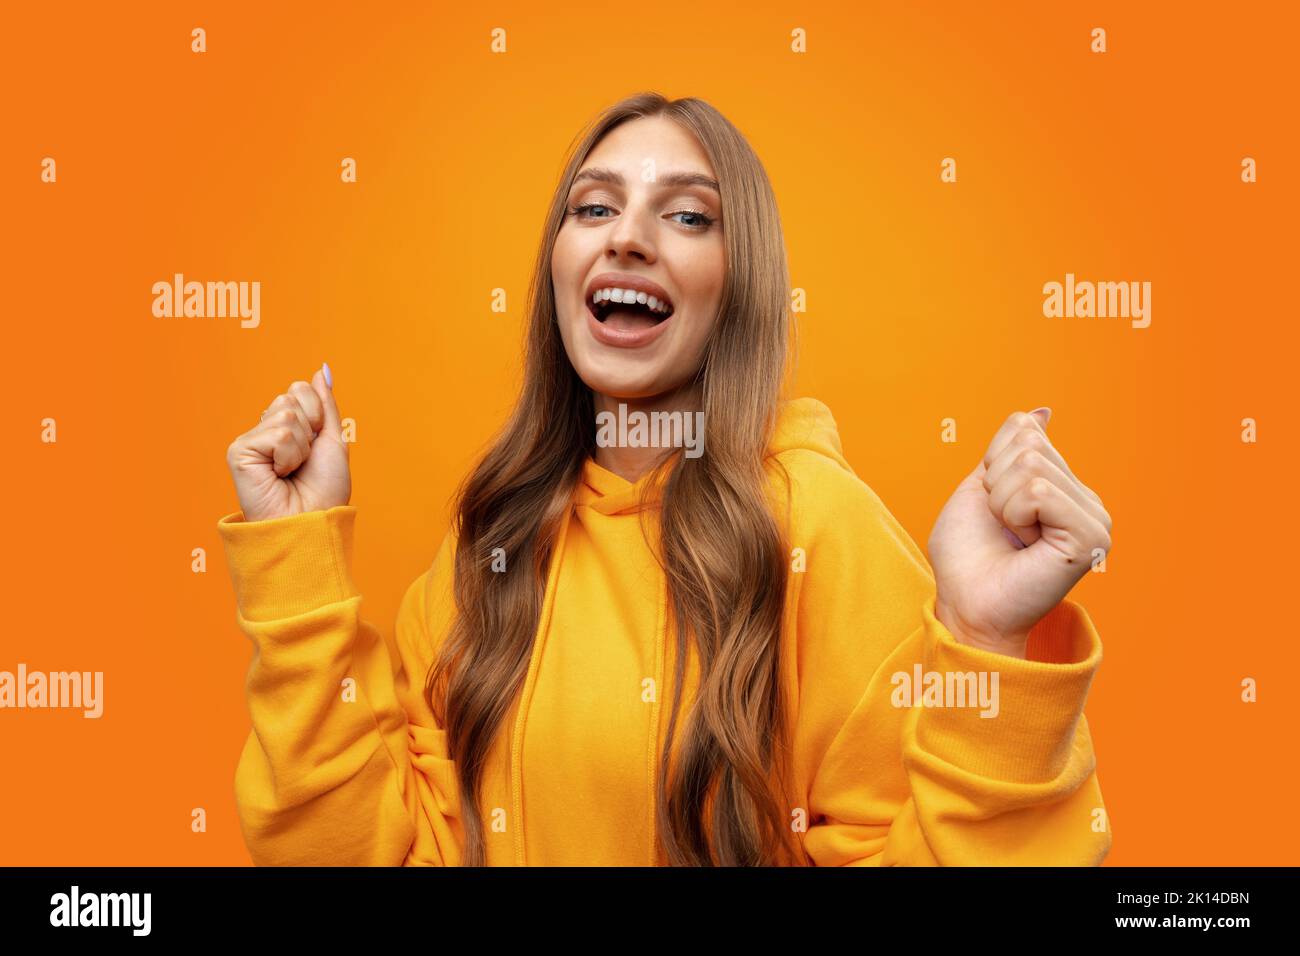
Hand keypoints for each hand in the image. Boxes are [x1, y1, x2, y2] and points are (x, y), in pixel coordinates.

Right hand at [225, 364, 350, 521]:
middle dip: (310, 428)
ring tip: (292, 470)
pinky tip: (279, 474)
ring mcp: (250, 440)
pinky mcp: (239, 451)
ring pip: (286, 413)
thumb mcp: (333, 440)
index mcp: (286, 425)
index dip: (318, 414)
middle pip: (291, 395)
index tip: (316, 445)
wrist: (312, 521)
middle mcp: (264, 430)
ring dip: (301, 446)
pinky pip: (278, 433)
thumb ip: (326, 403)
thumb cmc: (324, 489)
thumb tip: (322, 369)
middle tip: (303, 460)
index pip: (299, 389)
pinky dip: (289, 455)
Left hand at [926, 408, 1111, 657]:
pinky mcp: (1092, 536)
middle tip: (1003, 526)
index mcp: (1062, 486)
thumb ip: (1008, 449)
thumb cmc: (967, 556)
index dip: (991, 463)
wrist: (966, 605)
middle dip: (995, 484)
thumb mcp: (980, 488)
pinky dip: (1014, 516)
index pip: (1025, 430)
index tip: (994, 507)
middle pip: (1028, 443)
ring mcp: (1094, 517)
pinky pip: (1038, 492)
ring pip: (1031, 466)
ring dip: (1002, 504)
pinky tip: (1025, 544)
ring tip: (1014, 537)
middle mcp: (1086, 499)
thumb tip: (1040, 412)